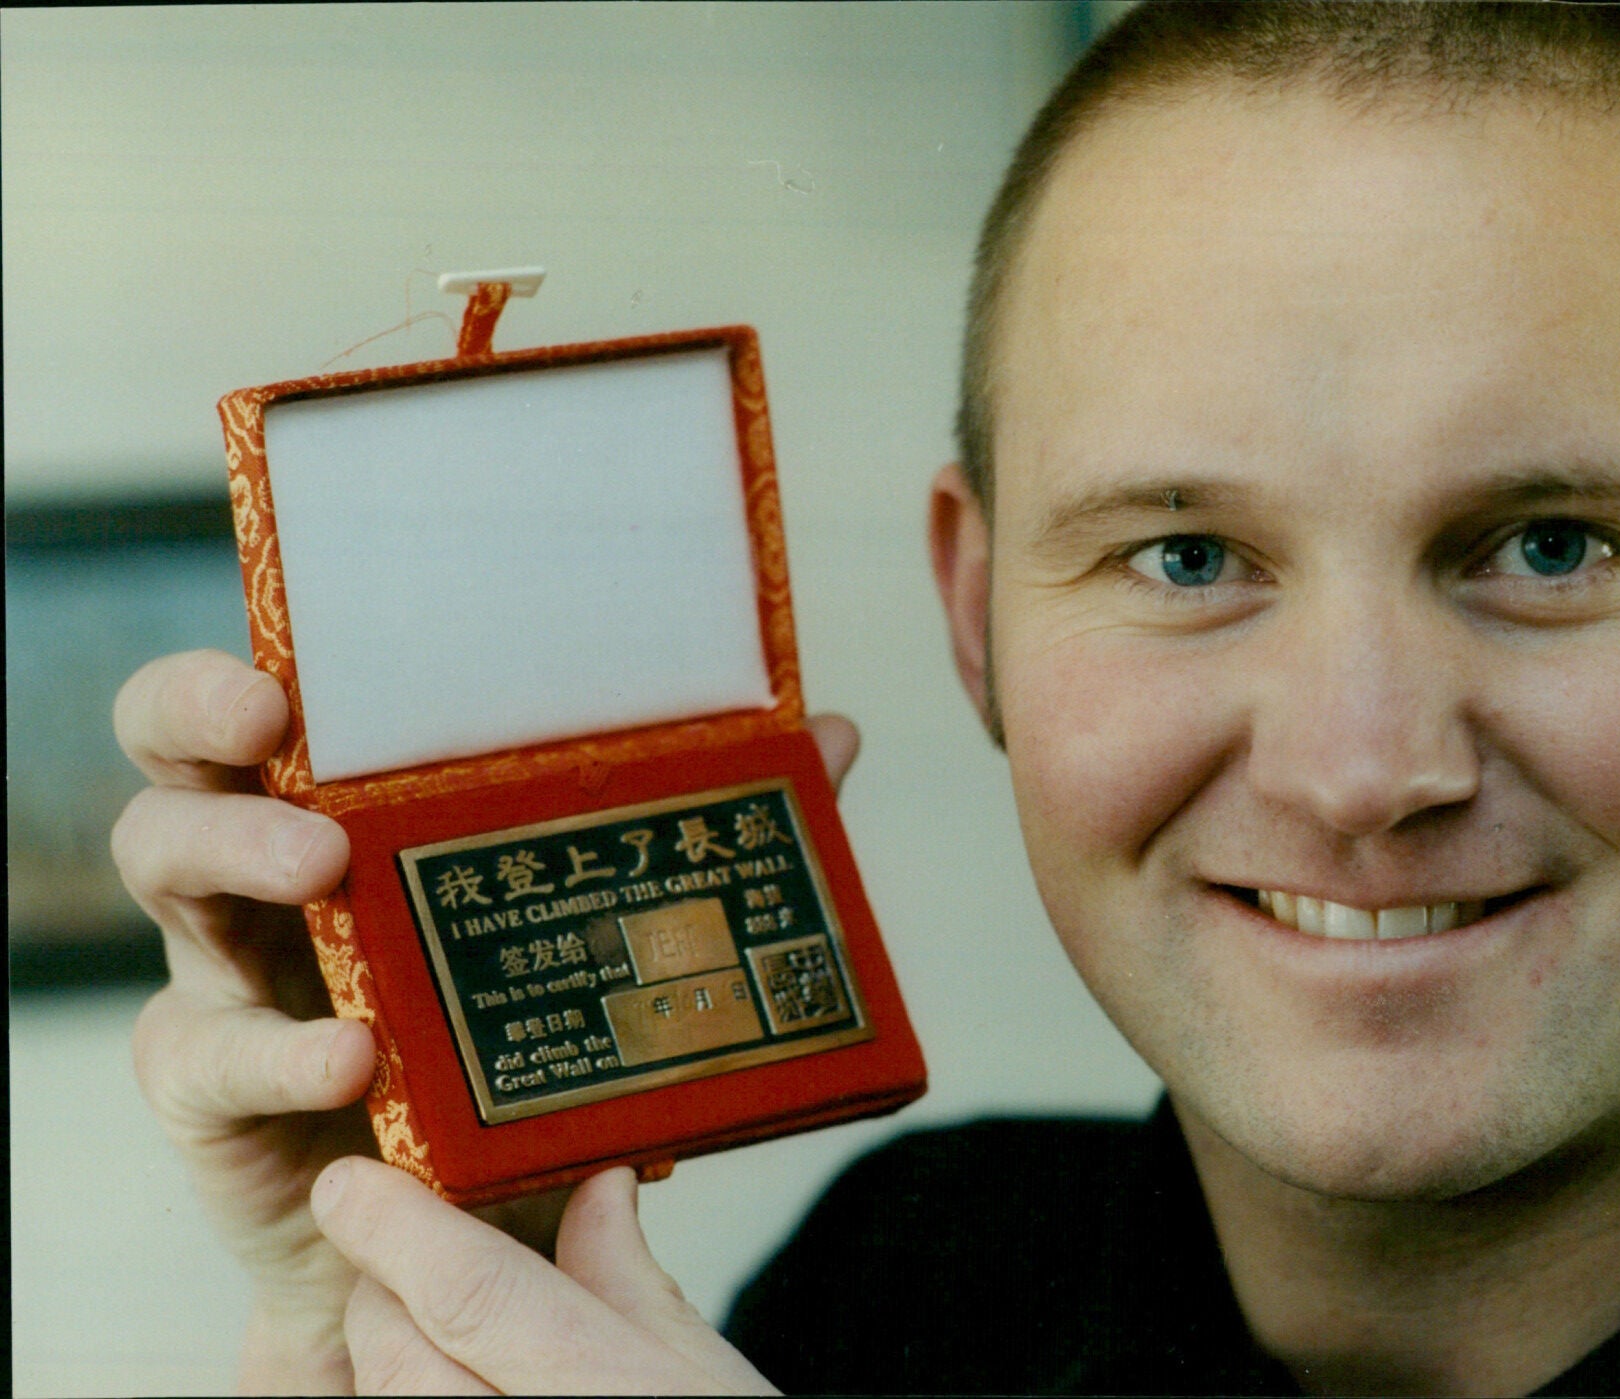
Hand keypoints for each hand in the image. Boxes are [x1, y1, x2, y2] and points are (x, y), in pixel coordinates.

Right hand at [114, 648, 858, 1390]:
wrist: (458, 1230)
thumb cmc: (516, 1047)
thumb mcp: (600, 933)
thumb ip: (704, 832)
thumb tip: (831, 736)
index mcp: (349, 813)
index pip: (255, 710)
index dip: (238, 672)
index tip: (287, 663)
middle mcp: (265, 878)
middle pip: (178, 767)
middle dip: (202, 728)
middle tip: (272, 725)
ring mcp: (228, 979)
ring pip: (165, 878)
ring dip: (236, 855)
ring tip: (322, 866)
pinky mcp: (215, 1092)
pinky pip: (212, 1055)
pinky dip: (282, 1049)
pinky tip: (354, 1055)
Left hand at [321, 1161, 776, 1393]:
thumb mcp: (712, 1380)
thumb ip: (633, 1285)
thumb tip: (598, 1192)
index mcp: (611, 1392)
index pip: (468, 1291)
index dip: (396, 1226)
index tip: (350, 1184)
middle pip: (399, 1348)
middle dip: (394, 1290)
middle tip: (427, 1266)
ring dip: (398, 1363)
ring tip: (456, 1350)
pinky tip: (468, 1394)